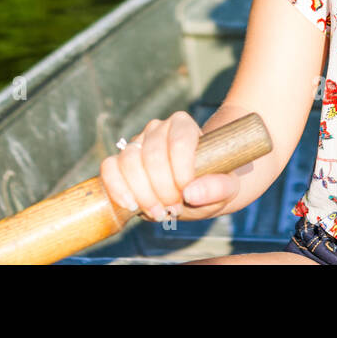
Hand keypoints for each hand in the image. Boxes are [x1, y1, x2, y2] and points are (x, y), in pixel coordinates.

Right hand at [98, 111, 240, 223]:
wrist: (197, 187)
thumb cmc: (214, 183)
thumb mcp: (227, 188)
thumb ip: (218, 188)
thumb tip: (191, 192)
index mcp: (184, 125)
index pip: (179, 142)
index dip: (181, 171)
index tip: (187, 194)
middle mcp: (157, 129)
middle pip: (152, 155)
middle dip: (162, 188)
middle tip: (175, 209)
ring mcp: (137, 143)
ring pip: (129, 162)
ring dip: (142, 193)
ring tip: (159, 212)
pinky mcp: (120, 162)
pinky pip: (109, 168)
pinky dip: (116, 187)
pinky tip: (131, 204)